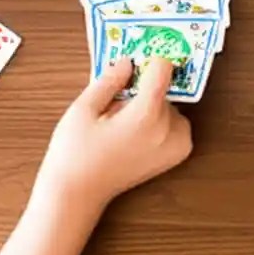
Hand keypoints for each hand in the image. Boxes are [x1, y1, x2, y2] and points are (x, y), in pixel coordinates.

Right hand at [35, 58, 192, 207]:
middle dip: (143, 89)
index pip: (163, 70)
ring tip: (121, 122)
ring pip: (170, 106)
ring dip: (151, 106)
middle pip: (164, 90)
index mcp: (146, 116)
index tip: (135, 60)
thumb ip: (109, 81)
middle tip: (117, 101)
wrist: (79, 193)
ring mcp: (177, 145)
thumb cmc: (75, 153)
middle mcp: (168, 130)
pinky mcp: (178, 155)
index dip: (147, 62)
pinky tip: (133, 131)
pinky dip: (159, 121)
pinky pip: (176, 123)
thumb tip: (128, 62)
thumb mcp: (83, 109)